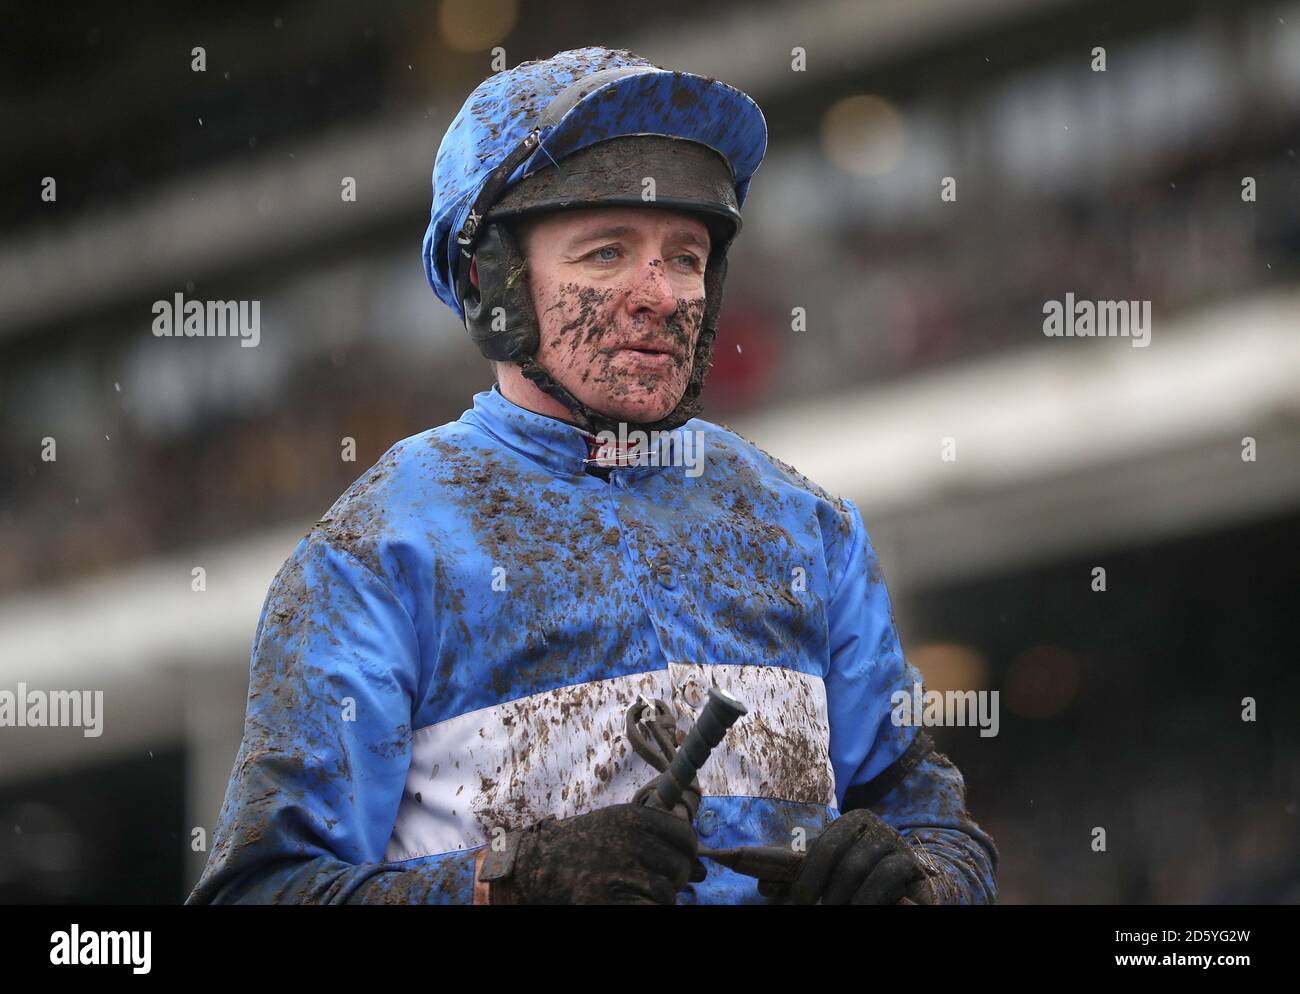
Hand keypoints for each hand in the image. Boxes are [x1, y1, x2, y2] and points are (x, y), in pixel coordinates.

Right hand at [498, 803, 702, 904]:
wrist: (535, 866)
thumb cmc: (580, 847)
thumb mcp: (615, 827)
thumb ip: (656, 841)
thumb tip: (702, 872)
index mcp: (632, 819)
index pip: (685, 837)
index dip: (685, 854)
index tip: (674, 861)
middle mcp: (629, 842)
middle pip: (679, 867)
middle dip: (671, 879)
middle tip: (648, 881)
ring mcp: (620, 873)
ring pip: (666, 894)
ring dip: (657, 900)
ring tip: (631, 892)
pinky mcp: (610, 901)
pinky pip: (652, 909)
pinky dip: (648, 908)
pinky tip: (631, 902)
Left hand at [761, 809, 935, 904]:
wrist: (918, 887)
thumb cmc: (867, 881)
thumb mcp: (833, 877)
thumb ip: (802, 878)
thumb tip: (763, 885)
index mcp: (853, 823)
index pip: (820, 844)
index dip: (798, 870)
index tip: (771, 887)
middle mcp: (875, 827)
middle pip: (836, 855)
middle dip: (818, 887)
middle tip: (810, 907)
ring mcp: (896, 844)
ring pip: (858, 867)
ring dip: (842, 897)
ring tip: (834, 909)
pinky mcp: (914, 866)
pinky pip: (887, 877)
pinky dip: (869, 898)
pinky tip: (859, 907)